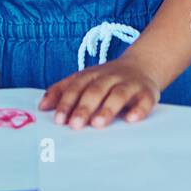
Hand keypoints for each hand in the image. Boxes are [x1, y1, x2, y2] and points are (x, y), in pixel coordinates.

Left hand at [39, 58, 161, 128]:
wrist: (143, 65)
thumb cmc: (107, 79)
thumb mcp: (85, 79)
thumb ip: (63, 90)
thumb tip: (42, 106)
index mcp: (92, 75)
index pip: (76, 87)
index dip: (67, 102)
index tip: (58, 119)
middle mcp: (110, 77)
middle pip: (95, 90)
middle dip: (84, 107)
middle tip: (75, 125)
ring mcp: (130, 84)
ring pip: (118, 94)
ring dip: (108, 108)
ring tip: (98, 124)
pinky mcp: (148, 93)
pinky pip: (145, 100)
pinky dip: (139, 109)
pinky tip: (131, 119)